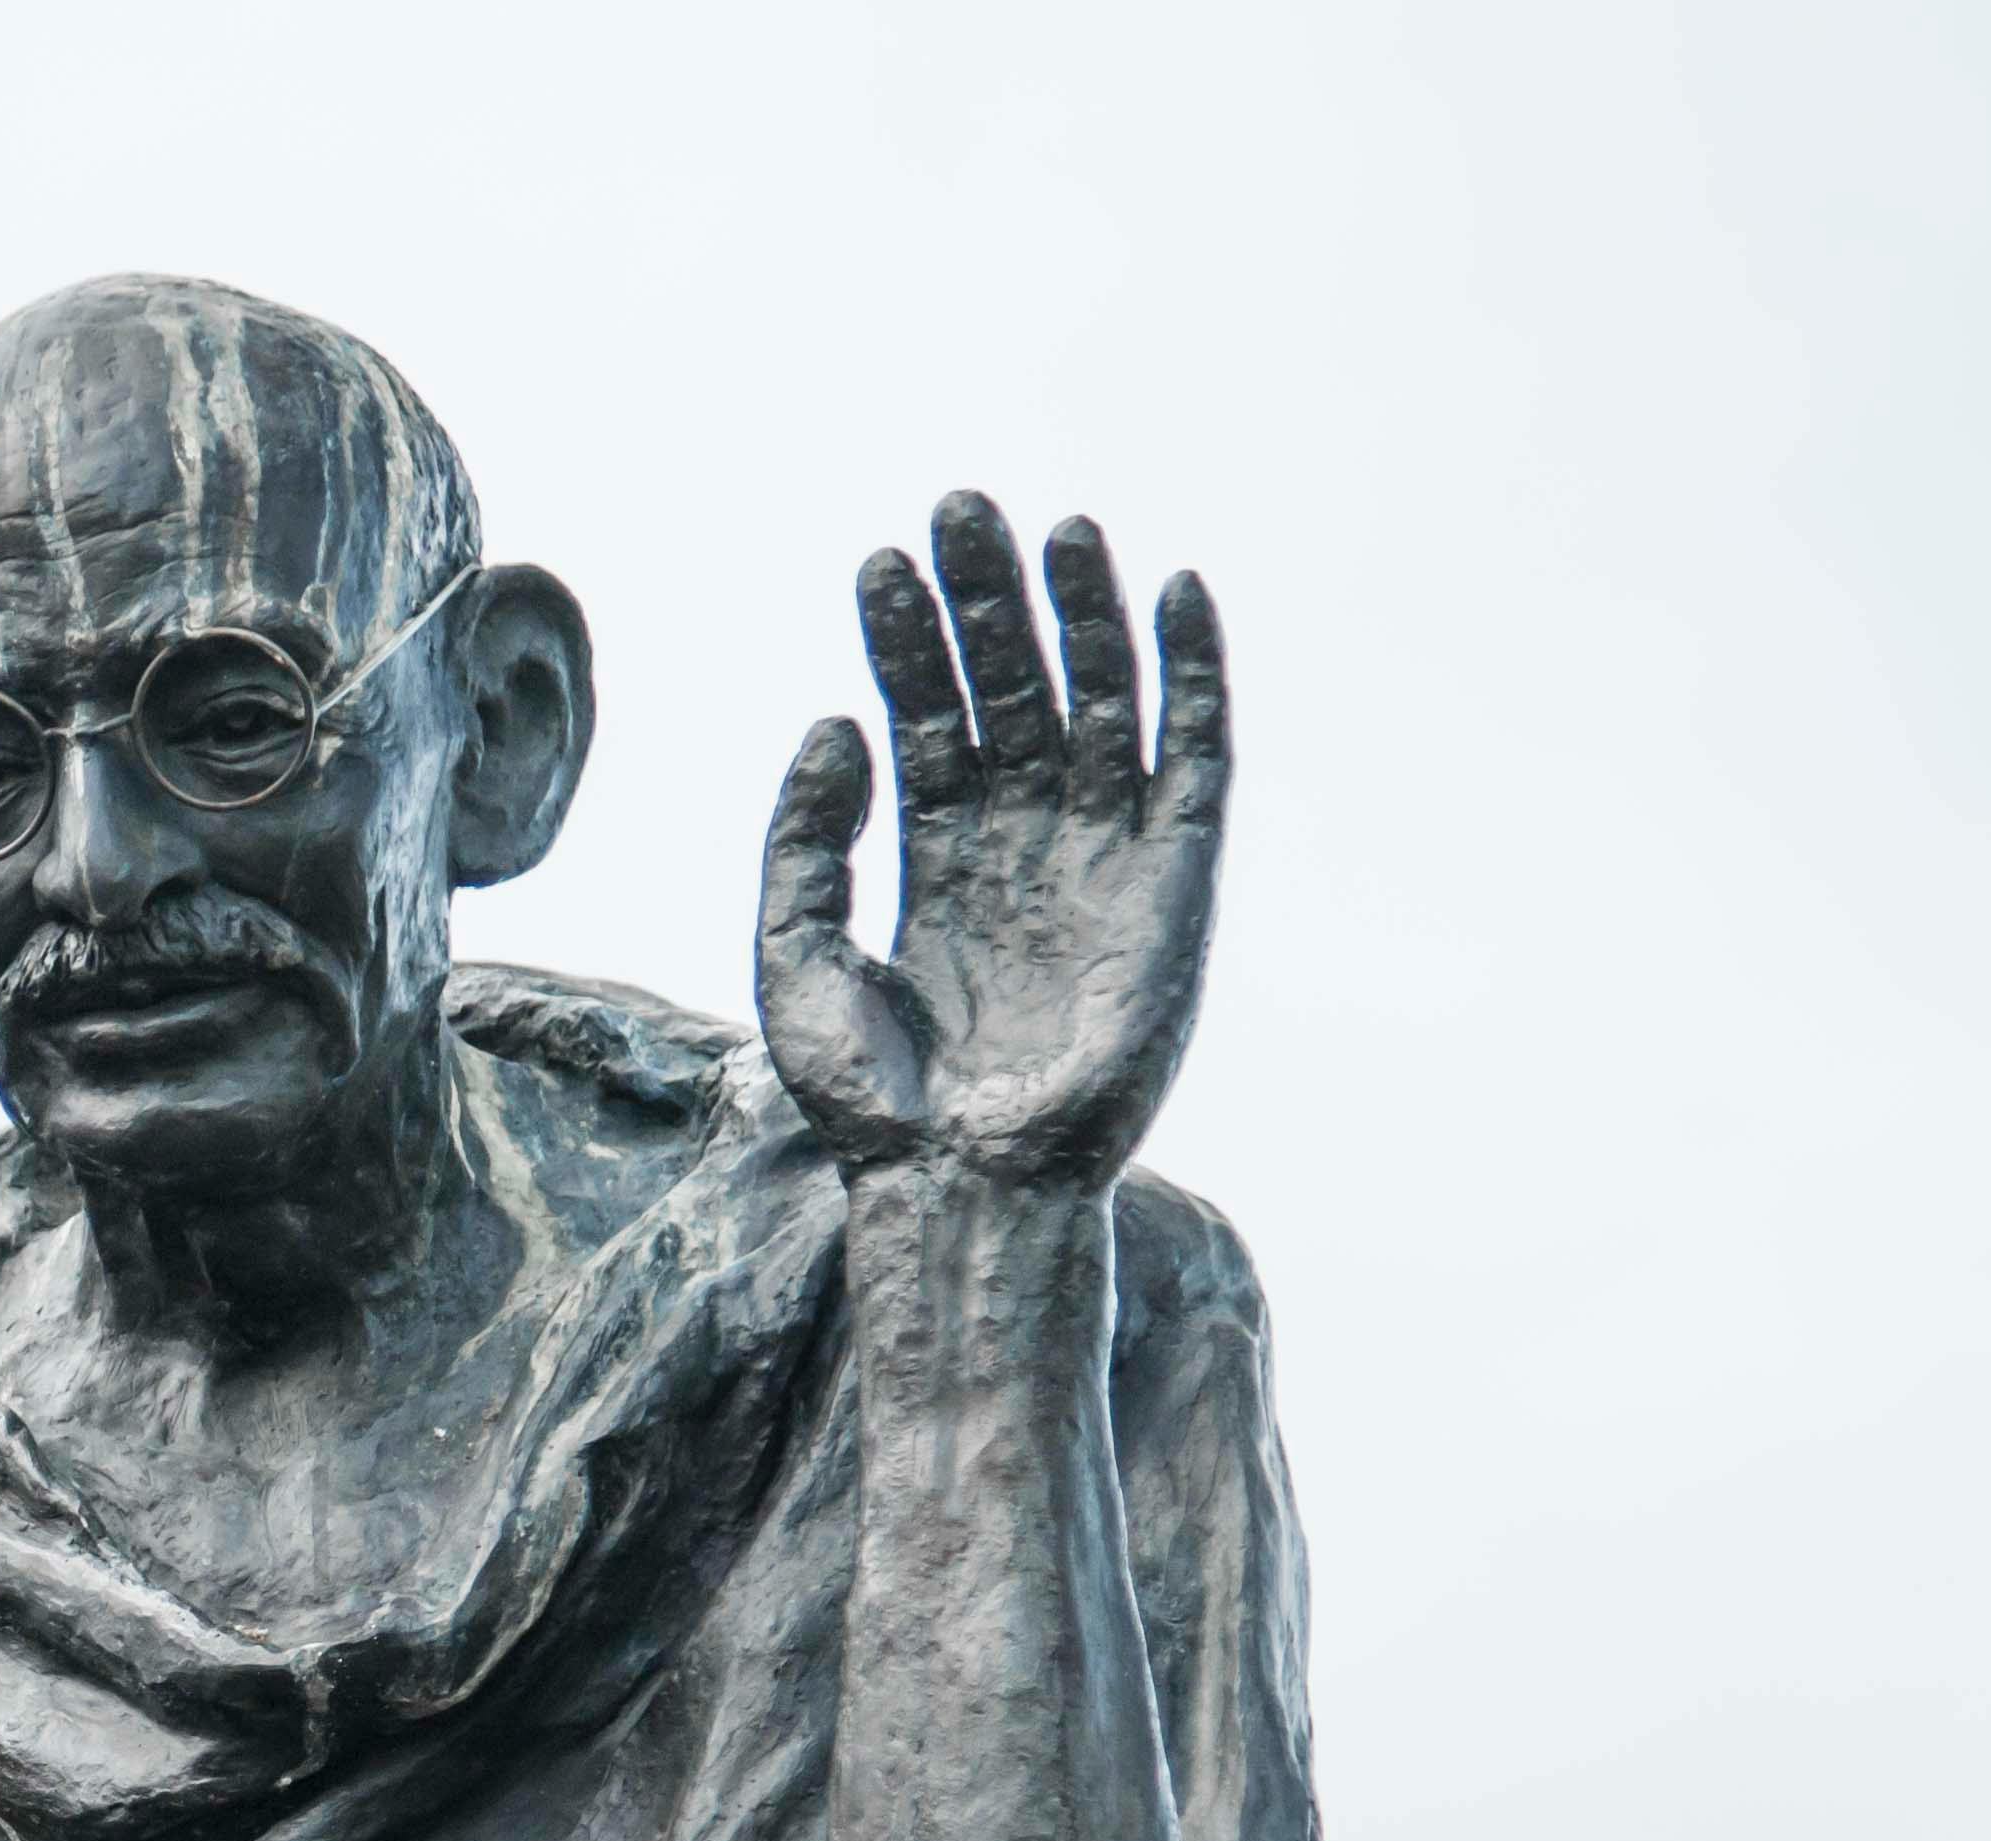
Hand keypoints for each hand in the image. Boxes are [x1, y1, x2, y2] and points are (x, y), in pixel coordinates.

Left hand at [755, 494, 1225, 1184]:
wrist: (962, 1184)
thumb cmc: (872, 1102)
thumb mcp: (795, 957)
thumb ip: (803, 839)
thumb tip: (838, 720)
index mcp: (938, 863)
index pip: (929, 720)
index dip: (909, 642)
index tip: (882, 560)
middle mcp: (1023, 848)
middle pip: (1013, 692)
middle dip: (989, 602)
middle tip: (962, 505)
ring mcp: (1101, 862)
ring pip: (1100, 706)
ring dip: (1083, 616)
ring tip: (1056, 528)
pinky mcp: (1173, 887)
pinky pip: (1195, 760)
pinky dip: (1195, 676)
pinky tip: (1176, 592)